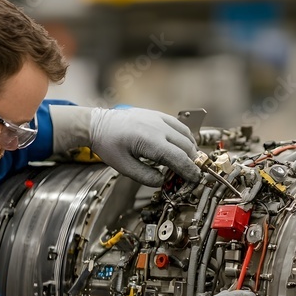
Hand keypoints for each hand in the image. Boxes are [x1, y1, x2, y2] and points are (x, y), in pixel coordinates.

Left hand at [49, 105, 201, 185]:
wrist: (100, 125)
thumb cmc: (109, 145)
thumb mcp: (124, 167)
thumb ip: (145, 177)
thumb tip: (163, 180)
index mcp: (149, 141)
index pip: (179, 158)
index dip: (190, 171)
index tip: (195, 180)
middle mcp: (158, 127)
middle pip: (187, 147)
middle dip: (193, 163)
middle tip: (192, 176)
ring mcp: (160, 118)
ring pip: (186, 135)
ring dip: (191, 150)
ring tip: (189, 164)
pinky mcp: (159, 115)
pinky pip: (180, 126)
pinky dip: (186, 138)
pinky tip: (184, 147)